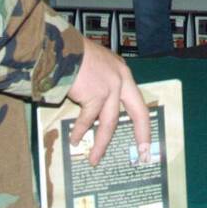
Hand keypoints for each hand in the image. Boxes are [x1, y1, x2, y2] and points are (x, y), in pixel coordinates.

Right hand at [65, 39, 151, 167]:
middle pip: (138, 111)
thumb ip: (101, 83)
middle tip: (143, 154)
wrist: (61, 48)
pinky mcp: (96, 94)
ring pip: (110, 122)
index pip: (137, 101)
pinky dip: (79, 131)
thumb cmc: (74, 55)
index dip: (142, 121)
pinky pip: (87, 119)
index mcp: (122, 73)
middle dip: (142, 134)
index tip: (145, 138)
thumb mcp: (96, 65)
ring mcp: (110, 87)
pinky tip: (74, 140)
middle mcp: (121, 79)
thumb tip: (96, 107)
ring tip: (94, 159)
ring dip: (101, 143)